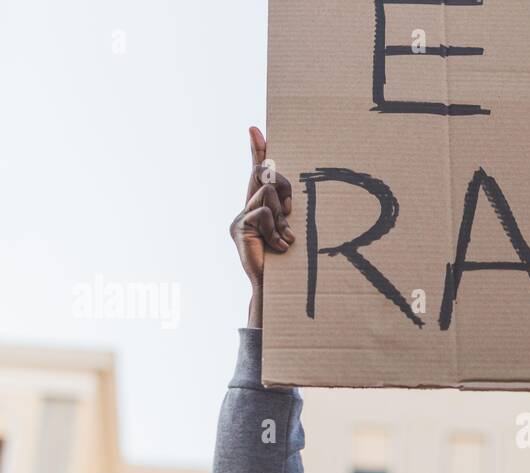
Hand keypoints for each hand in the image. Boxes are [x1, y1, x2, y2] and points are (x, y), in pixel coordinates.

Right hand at [229, 127, 294, 326]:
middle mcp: (245, 209)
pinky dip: (275, 230)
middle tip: (290, 215)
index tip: (255, 129)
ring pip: (267, 197)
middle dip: (284, 192)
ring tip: (284, 239)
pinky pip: (263, 214)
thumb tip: (288, 203)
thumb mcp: (289, 230)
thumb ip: (285, 212)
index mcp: (258, 207)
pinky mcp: (239, 227)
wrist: (273, 287)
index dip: (257, 152)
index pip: (257, 174)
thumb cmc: (287, 261)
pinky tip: (278, 247)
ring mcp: (239, 218)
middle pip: (265, 179)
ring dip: (282, 219)